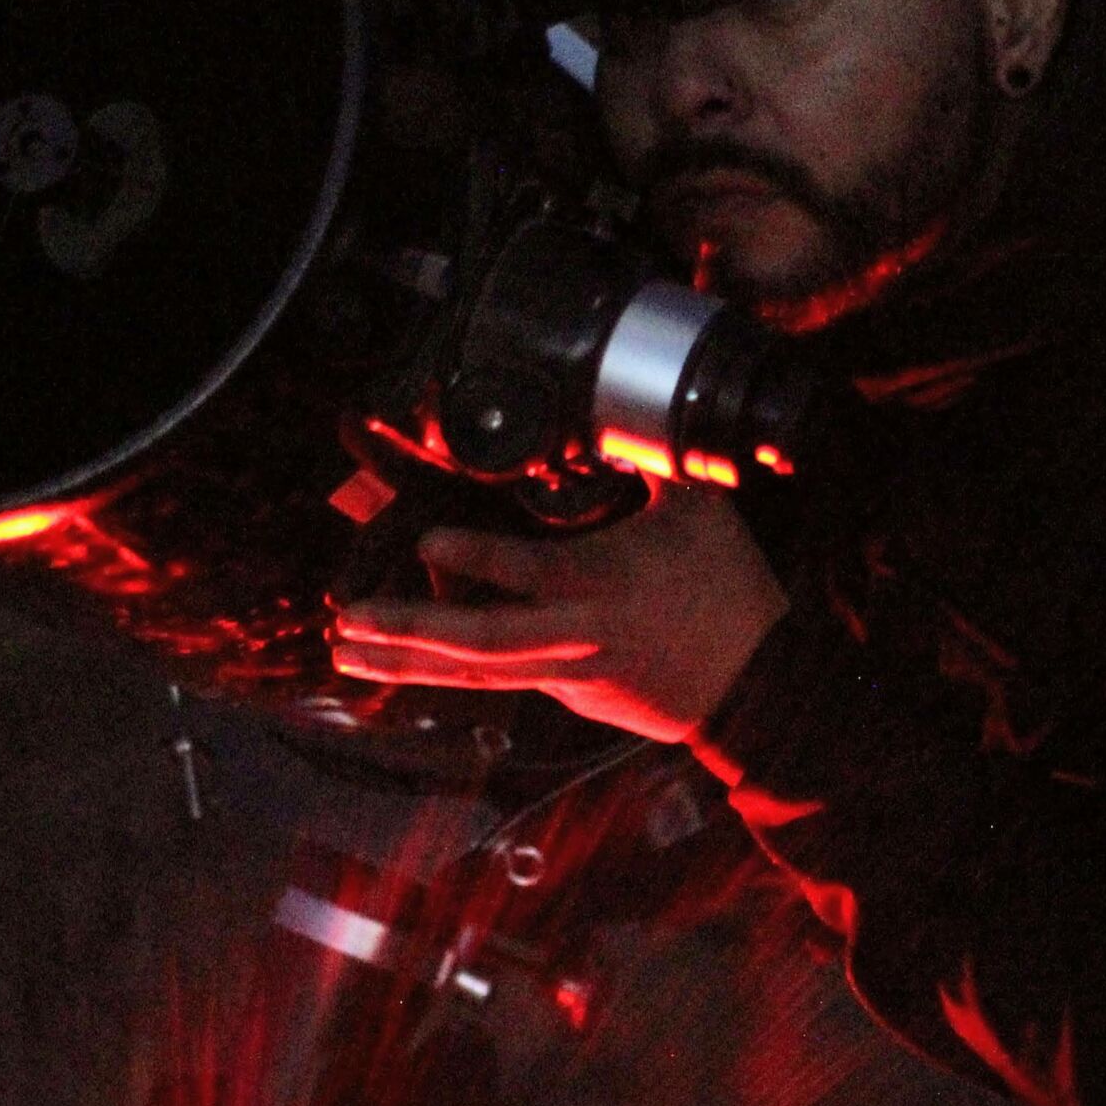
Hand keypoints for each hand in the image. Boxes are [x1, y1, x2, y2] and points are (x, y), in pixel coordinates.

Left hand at [330, 486, 788, 742]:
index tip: (427, 541)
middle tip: (349, 619)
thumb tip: (611, 409)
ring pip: (477, 670)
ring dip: (408, 661)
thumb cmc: (730, 588)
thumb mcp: (700, 505)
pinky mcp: (573, 696)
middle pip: (478, 639)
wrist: (758, 684)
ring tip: (347, 651)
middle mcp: (574, 633)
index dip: (474, 558)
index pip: (527, 570)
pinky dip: (455, 665)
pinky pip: (505, 674)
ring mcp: (568, 673)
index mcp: (603, 581)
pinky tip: (409, 657)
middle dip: (408, 629)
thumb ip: (648, 456)